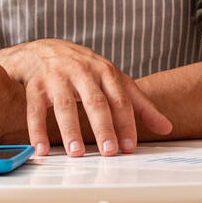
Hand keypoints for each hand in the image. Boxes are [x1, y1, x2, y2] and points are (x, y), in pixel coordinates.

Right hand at [0, 38, 171, 156]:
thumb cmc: (82, 68)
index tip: (130, 147)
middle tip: (109, 151)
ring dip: (70, 130)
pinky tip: (42, 149)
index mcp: (105, 71)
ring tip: (77, 153)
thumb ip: (139, 104)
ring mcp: (57, 77)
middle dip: (103, 127)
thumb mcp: (113, 80)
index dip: (126, 123)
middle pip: (95, 102)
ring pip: (65, 105)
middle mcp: (82, 72)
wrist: (42, 50)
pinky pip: (36, 110)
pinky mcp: (35, 85)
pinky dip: (37, 130)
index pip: (120, 99)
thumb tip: (165, 127)